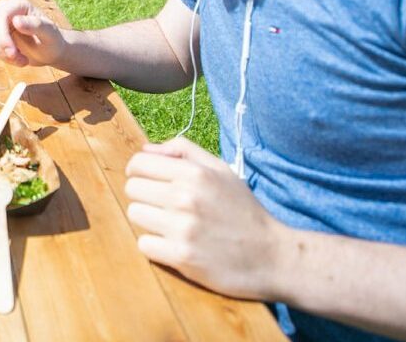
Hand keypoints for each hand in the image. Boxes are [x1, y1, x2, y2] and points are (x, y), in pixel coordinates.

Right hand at [0, 0, 68, 68]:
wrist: (49, 50)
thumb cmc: (52, 40)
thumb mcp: (49, 34)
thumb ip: (35, 25)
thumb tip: (16, 20)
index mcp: (17, 3)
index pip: (1, 16)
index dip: (2, 36)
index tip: (12, 53)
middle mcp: (3, 8)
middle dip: (3, 49)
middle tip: (22, 62)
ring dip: (3, 55)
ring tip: (23, 60)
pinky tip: (14, 58)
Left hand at [124, 138, 287, 300]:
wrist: (272, 256)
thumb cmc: (244, 211)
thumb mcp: (222, 170)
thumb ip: (184, 151)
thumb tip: (147, 148)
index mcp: (194, 173)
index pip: (138, 163)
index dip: (139, 171)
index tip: (148, 181)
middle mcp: (185, 197)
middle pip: (132, 189)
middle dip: (145, 196)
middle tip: (164, 206)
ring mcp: (182, 228)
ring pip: (135, 215)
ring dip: (149, 221)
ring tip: (170, 225)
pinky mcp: (181, 257)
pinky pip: (144, 245)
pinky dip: (156, 246)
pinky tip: (174, 244)